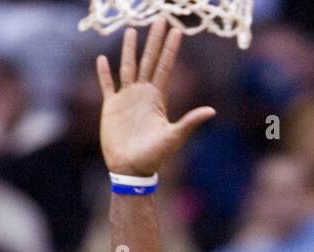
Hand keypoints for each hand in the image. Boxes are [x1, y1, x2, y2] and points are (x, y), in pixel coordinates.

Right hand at [96, 20, 214, 176]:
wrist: (131, 169)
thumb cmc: (154, 156)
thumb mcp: (174, 137)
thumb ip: (190, 122)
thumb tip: (212, 111)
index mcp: (157, 98)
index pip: (164, 67)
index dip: (170, 49)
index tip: (176, 30)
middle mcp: (142, 94)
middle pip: (148, 60)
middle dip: (153, 40)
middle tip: (159, 18)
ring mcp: (126, 99)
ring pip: (127, 67)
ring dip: (129, 50)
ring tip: (131, 31)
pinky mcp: (111, 107)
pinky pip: (107, 85)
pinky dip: (104, 73)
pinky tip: (102, 59)